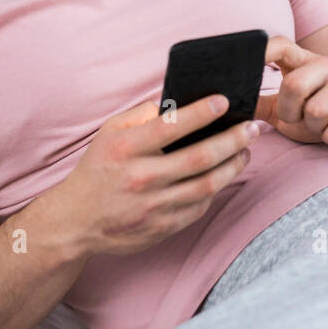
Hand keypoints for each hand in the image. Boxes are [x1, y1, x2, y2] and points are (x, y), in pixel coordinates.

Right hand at [56, 95, 261, 257]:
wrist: (75, 222)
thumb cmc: (97, 170)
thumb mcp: (107, 134)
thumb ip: (139, 115)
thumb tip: (175, 103)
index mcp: (125, 149)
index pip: (171, 127)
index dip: (202, 112)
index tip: (225, 101)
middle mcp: (141, 178)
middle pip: (200, 157)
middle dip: (233, 140)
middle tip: (252, 127)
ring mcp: (153, 206)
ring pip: (208, 184)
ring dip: (234, 165)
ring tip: (246, 151)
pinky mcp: (163, 227)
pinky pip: (200, 206)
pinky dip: (216, 188)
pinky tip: (223, 175)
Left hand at [254, 35, 327, 145]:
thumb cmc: (323, 112)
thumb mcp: (290, 108)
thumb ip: (261, 104)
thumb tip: (227, 106)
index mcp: (304, 62)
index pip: (281, 45)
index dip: (264, 51)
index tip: (249, 61)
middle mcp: (326, 64)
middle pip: (293, 85)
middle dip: (290, 112)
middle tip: (298, 118)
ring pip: (316, 110)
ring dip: (314, 128)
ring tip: (321, 125)